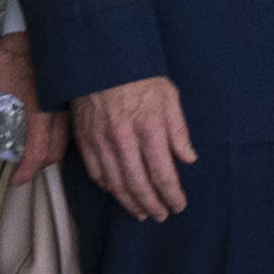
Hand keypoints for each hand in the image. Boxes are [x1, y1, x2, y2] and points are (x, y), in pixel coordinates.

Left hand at [0, 34, 61, 175]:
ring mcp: (66, 104)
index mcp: (39, 110)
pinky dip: (55, 137)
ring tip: (31, 150)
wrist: (38, 30)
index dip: (26, 171)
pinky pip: (67, 126)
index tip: (15, 180)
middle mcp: (57, 111)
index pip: (38, 152)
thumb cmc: (13, 53)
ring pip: (64, 140)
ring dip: (48, 151)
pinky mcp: (68, 97)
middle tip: (22, 166)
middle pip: (55, 151)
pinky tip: (42, 131)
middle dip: (38, 165)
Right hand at [75, 74, 195, 217]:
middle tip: (161, 215)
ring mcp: (101, 142)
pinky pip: (96, 173)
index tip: (179, 205)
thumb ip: (179, 130)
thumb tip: (188, 158)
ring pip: (116, 185)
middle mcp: (124, 139)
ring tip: (142, 213)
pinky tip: (118, 194)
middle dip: (153, 205)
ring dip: (130, 203)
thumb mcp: (168, 96)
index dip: (172, 195)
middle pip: (139, 185)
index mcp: (149, 128)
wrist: (100, 58)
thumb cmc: (138, 74)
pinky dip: (109, 189)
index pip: (163, 174)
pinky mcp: (85, 140)